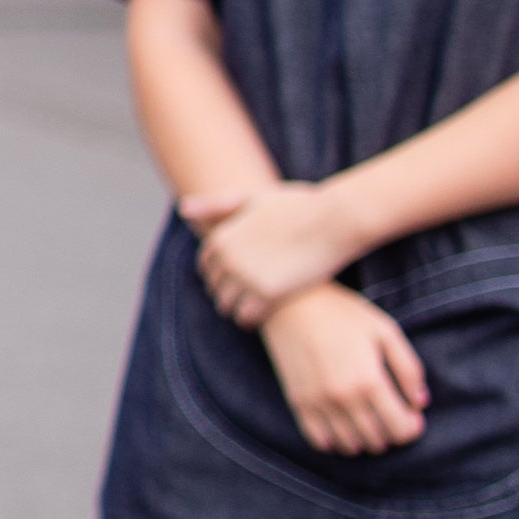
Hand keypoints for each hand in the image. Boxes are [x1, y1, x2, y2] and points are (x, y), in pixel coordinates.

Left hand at [183, 179, 368, 325]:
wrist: (335, 219)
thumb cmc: (299, 206)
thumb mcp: (253, 199)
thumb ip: (216, 206)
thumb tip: (183, 209)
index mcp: (221, 237)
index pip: (206, 266)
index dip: (220, 274)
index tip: (236, 278)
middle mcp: (227, 258)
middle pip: (215, 288)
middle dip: (228, 292)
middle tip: (248, 297)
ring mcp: (245, 277)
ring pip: (227, 305)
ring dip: (237, 308)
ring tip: (256, 308)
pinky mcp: (268, 294)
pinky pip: (247, 317)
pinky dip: (252, 319)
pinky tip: (266, 315)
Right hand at [260, 281, 428, 454]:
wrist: (289, 303)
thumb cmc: (342, 313)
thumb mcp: (386, 331)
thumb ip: (409, 369)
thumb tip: (420, 402)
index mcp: (370, 380)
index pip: (401, 428)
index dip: (412, 428)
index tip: (412, 417)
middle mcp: (344, 398)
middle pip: (377, 440)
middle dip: (390, 434)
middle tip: (390, 417)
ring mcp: (318, 403)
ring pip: (350, 445)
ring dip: (364, 440)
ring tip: (368, 424)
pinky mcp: (297, 402)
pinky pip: (318, 440)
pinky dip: (334, 442)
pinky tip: (341, 428)